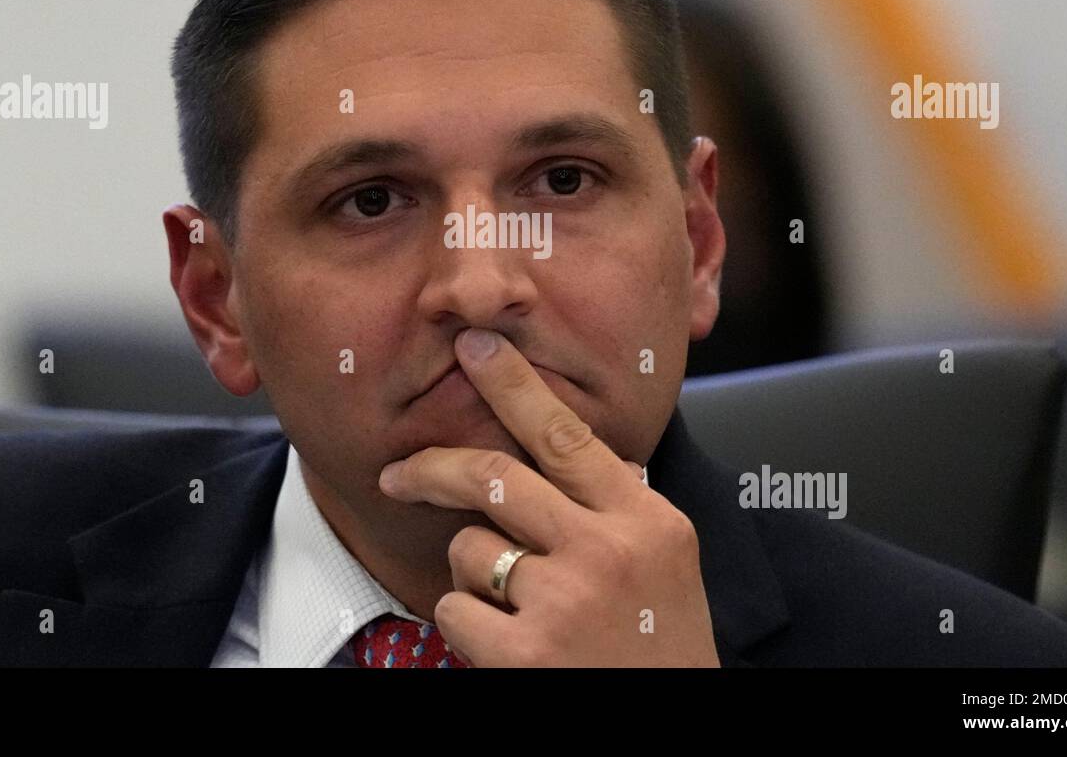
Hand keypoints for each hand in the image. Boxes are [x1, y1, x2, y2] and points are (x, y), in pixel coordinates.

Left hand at [377, 328, 719, 666]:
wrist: (667, 730)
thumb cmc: (660, 646)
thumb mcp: (664, 560)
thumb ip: (614, 505)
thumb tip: (551, 446)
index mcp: (647, 521)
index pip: (567, 435)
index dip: (514, 385)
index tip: (475, 347)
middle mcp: (607, 552)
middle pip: (496, 475)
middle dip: (433, 467)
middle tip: (399, 474)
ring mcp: (565, 602)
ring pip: (468, 548)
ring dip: (473, 574)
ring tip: (517, 608)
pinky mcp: (525, 654)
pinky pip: (454, 609)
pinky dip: (467, 625)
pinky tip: (508, 645)